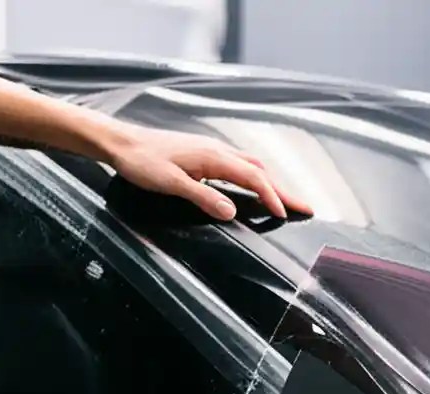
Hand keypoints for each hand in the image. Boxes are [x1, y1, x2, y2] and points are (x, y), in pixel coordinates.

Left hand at [99, 123, 312, 221]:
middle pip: (260, 171)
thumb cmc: (142, 162)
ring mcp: (212, 151)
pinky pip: (239, 166)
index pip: (253, 178)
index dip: (272, 197)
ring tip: (287, 200)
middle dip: (284, 190)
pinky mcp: (204, 155)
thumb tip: (231, 212)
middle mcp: (218, 150)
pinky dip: (256, 178)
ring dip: (272, 183)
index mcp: (213, 157)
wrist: (123, 142)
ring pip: (252, 167)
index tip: (284, 214)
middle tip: (306, 207)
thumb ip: (203, 196)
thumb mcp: (171, 183)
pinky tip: (255, 187)